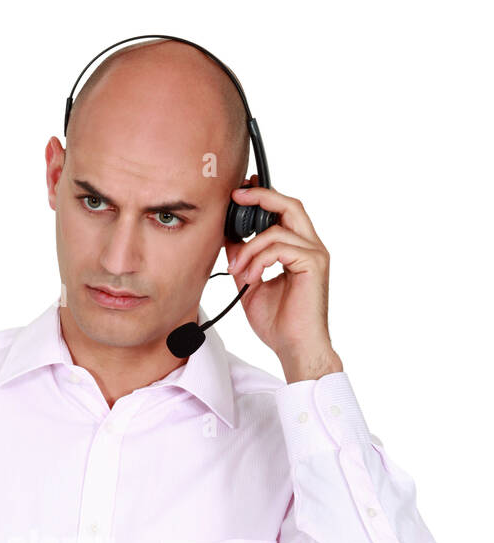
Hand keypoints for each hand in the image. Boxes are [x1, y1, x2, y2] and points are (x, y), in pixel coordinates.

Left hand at [225, 176, 342, 382]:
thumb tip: (228, 239)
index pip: (284, 212)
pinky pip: (280, 247)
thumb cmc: (279, 323)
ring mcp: (315, 254)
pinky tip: (251, 277)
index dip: (264, 198)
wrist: (295, 348)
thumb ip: (243, 259)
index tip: (239, 194)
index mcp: (299, 250)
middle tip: (236, 196)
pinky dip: (259, 260)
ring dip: (249, 248)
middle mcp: (311, 247)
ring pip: (277, 230)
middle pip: (290, 205)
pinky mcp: (313, 264)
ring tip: (238, 270)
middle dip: (261, 197)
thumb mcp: (251, 284)